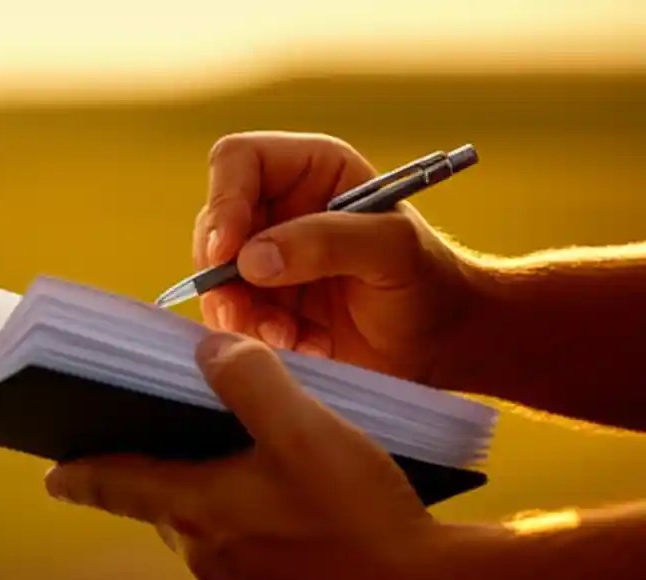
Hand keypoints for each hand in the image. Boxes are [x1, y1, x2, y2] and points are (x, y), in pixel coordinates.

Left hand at [44, 332, 453, 579]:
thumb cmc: (357, 510)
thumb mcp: (301, 424)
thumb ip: (247, 378)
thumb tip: (207, 349)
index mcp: (194, 510)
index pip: (112, 486)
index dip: (77, 473)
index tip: (49, 472)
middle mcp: (207, 553)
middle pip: (157, 502)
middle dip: (147, 469)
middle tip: (142, 433)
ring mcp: (245, 579)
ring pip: (202, 522)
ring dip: (200, 487)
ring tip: (218, 447)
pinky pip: (242, 542)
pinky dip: (241, 511)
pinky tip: (278, 489)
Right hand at [195, 131, 485, 383]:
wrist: (439, 345)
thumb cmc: (429, 284)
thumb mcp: (392, 251)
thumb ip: (326, 242)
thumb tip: (250, 258)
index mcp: (311, 170)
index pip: (237, 162)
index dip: (224, 202)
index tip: (226, 252)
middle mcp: (279, 208)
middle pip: (213, 225)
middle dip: (222, 271)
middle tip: (241, 311)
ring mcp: (267, 258)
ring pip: (213, 276)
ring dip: (236, 310)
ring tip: (282, 335)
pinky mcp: (263, 303)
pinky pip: (229, 314)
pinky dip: (251, 334)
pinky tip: (294, 344)